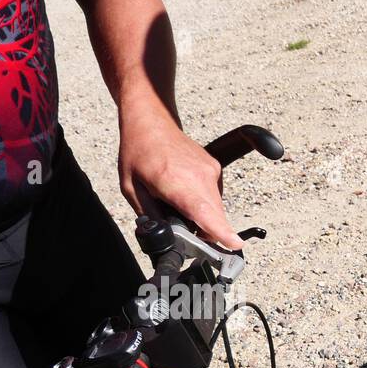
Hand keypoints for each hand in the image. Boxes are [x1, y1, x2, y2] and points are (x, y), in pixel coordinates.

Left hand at [118, 109, 242, 248]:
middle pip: (214, 217)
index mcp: (174, 181)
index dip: (220, 230)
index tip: (235, 244)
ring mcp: (210, 171)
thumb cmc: (138, 153)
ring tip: (180, 204)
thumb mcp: (131, 189)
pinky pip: (216, 196)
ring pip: (217, 209)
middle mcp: (198, 176)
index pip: (202, 210)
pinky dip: (205, 202)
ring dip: (205, 216)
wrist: (151, 122)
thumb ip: (150, 216)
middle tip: (186, 232)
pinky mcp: (215, 168)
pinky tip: (187, 191)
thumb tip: (166, 238)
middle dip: (206, 232)